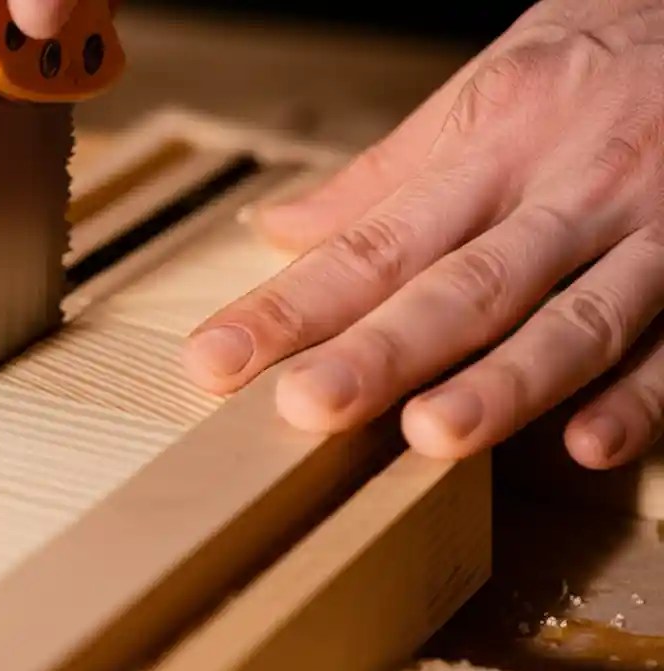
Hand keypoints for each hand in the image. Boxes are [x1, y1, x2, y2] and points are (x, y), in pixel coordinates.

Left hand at [181, 0, 663, 469]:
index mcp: (495, 142)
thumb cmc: (606, 58)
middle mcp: (567, 188)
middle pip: (463, 284)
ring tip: (433, 434)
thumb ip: (386, 173)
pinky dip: (642, 395)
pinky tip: (588, 443)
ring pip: (573, 317)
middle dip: (384, 350)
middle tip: (307, 406)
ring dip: (505, 381)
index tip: (217, 359)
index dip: (292, 306)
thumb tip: (279, 230)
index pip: (373, 241)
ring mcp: (652, 232)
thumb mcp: (490, 86)